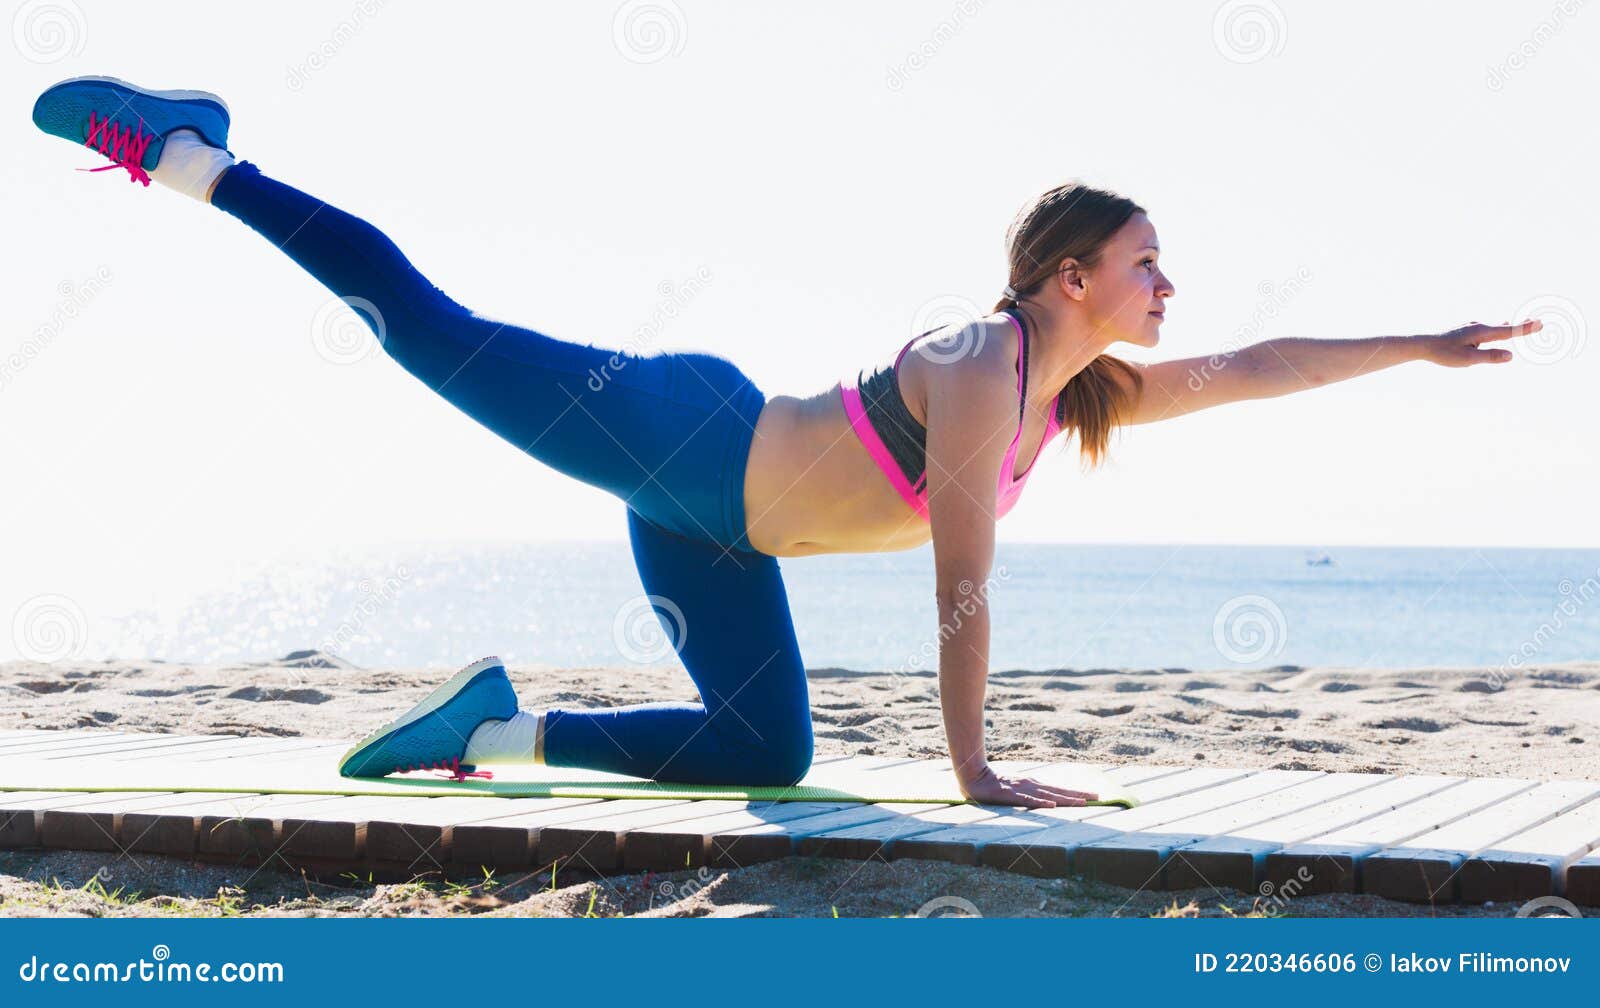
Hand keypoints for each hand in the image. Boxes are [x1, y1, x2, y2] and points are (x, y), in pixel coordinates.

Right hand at [957, 763, 1097, 808]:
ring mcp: (1022, 789)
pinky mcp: (1011, 795)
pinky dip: (1040, 803)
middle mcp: (1032, 785)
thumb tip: (1047, 799)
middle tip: (1097, 797)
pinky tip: (1051, 806)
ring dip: (1065, 799)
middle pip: (1059, 792)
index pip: (1060, 790)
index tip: (1094, 796)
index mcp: (1034, 784)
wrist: (974, 776)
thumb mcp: (1017, 788)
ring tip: (1082, 803)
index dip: (1077, 793)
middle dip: (1079, 795)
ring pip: (1048, 796)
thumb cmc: (995, 784)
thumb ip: (1030, 792)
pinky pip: (1028, 800)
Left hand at [1419, 319, 1541, 366]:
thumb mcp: (1467, 359)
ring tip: (1522, 323)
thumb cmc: (1444, 353)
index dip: (1525, 329)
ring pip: (1494, 327)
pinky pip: (1486, 329)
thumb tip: (1510, 356)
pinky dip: (1496, 328)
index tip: (1540, 323)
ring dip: (1509, 326)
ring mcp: (1471, 327)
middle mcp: (1478, 326)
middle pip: (1503, 327)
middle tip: (1538, 321)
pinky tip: (1497, 325)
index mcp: (1481, 332)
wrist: (1423, 344)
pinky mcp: (1465, 330)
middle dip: (1520, 326)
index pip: (1508, 331)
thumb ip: (1489, 357)